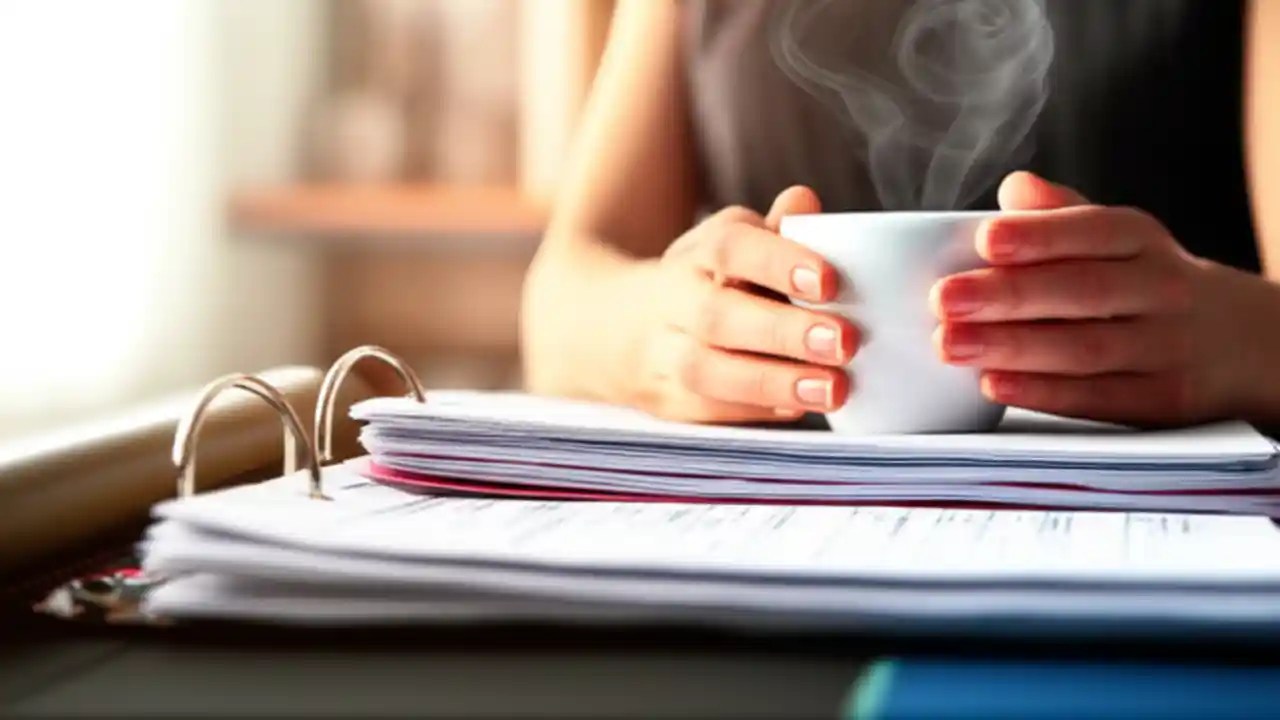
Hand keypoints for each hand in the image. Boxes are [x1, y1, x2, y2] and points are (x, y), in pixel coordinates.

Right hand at [632, 187, 856, 422]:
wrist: (611, 329)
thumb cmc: (698, 283)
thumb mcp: (727, 246)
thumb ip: (773, 231)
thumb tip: (804, 203)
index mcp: (693, 256)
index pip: (729, 248)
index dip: (778, 261)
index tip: (829, 280)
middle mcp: (671, 304)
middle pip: (716, 316)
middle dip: (782, 331)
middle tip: (844, 341)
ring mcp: (662, 356)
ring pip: (706, 372)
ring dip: (773, 382)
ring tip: (833, 388)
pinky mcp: (667, 403)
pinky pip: (708, 411)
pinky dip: (757, 410)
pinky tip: (800, 406)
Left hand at [931, 171, 1244, 426]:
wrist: (1245, 344)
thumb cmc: (1146, 285)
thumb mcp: (1118, 240)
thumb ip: (1060, 216)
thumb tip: (1015, 187)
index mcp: (1141, 241)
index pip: (1093, 230)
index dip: (1039, 235)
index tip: (986, 239)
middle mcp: (1161, 289)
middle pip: (1081, 291)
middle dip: (1007, 295)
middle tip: (944, 300)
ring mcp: (1167, 348)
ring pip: (1085, 348)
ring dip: (1012, 347)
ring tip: (951, 343)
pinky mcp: (1164, 401)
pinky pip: (1099, 397)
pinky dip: (1043, 393)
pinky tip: (994, 384)